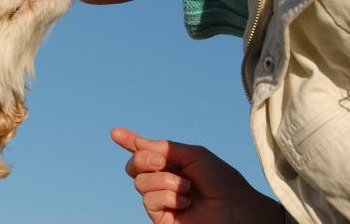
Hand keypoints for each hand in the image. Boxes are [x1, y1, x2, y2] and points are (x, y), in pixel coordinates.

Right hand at [111, 127, 283, 223]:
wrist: (234, 209)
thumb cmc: (221, 181)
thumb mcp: (193, 155)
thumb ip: (166, 148)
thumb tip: (140, 146)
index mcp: (173, 163)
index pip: (147, 152)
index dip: (130, 142)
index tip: (115, 133)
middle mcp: (164, 180)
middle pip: (134, 165)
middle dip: (142, 158)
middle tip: (160, 161)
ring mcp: (161, 199)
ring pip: (140, 182)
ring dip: (165, 180)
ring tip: (187, 188)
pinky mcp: (161, 218)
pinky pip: (148, 199)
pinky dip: (167, 196)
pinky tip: (185, 201)